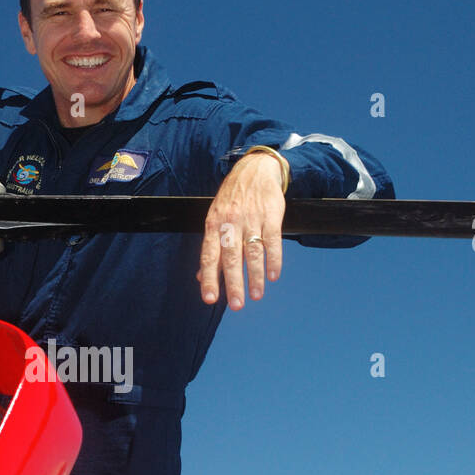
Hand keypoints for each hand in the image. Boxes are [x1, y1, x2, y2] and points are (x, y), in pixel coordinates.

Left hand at [197, 151, 285, 309]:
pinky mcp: (271, 215)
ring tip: (256, 295)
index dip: (209, 278)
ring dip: (255, 276)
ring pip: (253, 252)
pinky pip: (273, 240)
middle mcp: (231, 223)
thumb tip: (201, 276)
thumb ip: (211, 248)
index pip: (209, 255)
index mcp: (214, 225)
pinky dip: (274, 260)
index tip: (210, 299)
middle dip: (233, 283)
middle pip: (231, 258)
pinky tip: (273, 276)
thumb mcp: (215, 218)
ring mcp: (252, 219)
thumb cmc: (232, 199)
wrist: (254, 169)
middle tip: (237, 305)